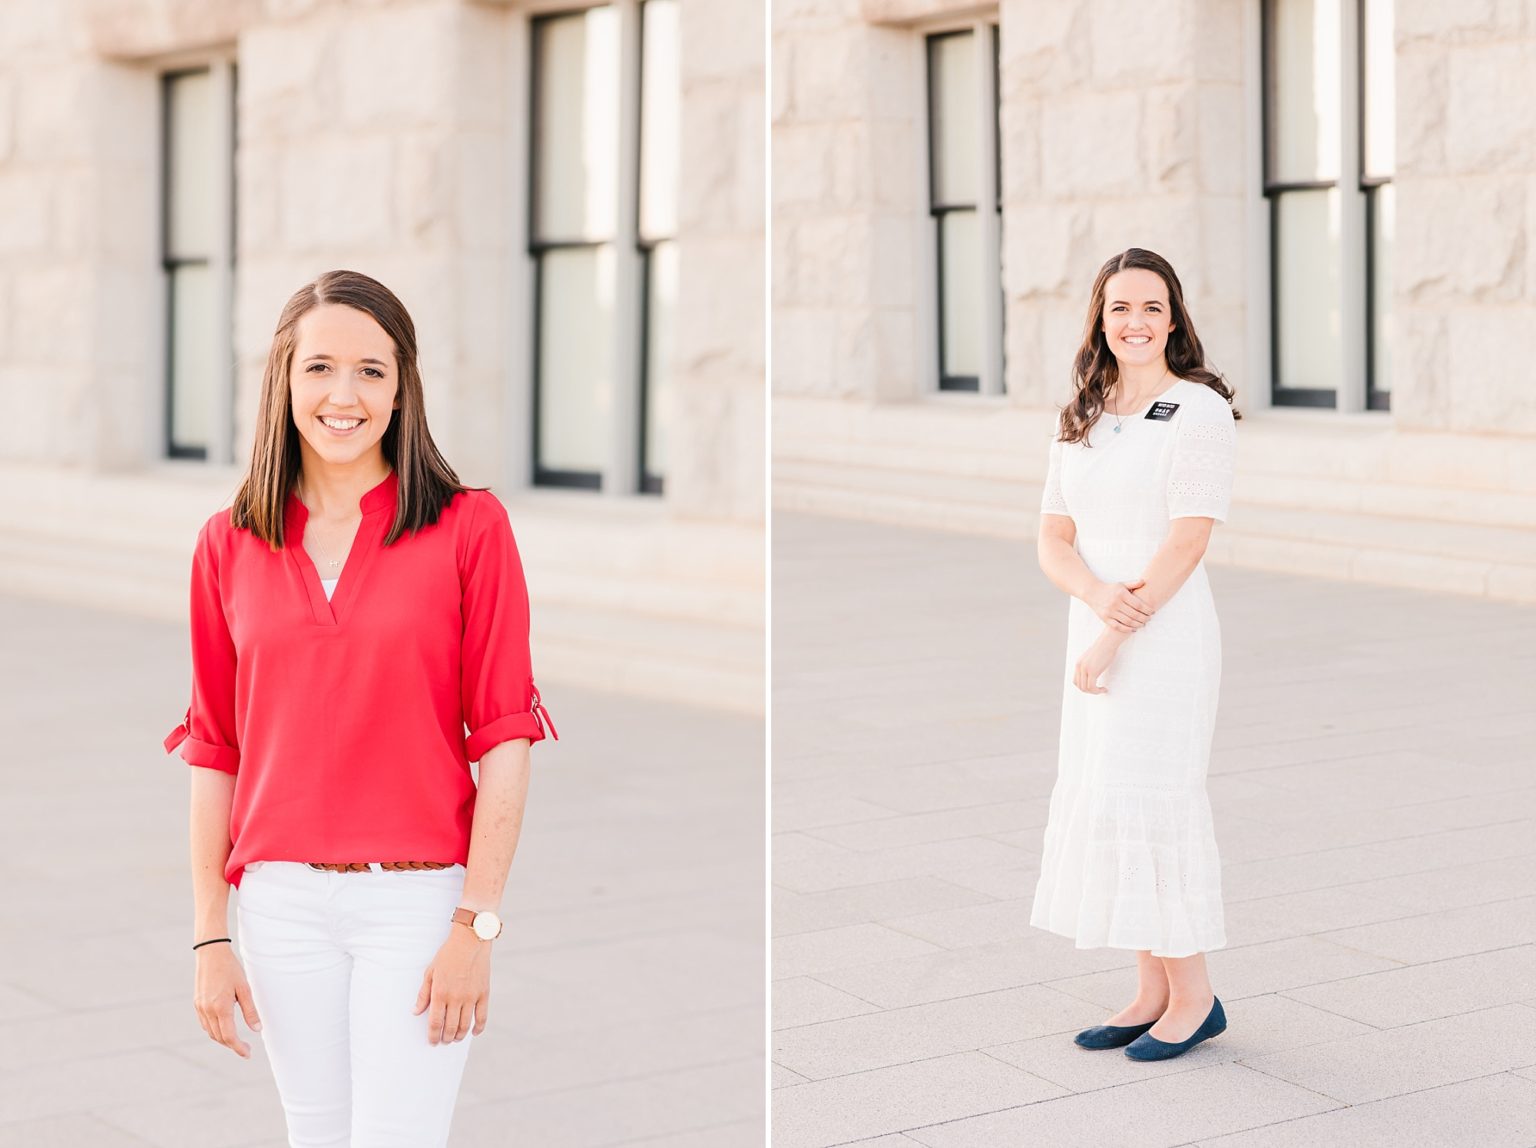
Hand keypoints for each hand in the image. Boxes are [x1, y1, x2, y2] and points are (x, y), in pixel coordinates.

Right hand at [194, 943, 260, 1057]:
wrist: (211, 953)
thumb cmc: (230, 969)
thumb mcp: (244, 988)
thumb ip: (250, 1010)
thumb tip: (257, 1029)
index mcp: (221, 1007)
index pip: (229, 1036)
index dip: (239, 1048)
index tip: (248, 1054)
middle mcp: (208, 1010)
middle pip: (219, 1037)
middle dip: (232, 1045)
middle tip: (246, 1048)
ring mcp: (200, 1007)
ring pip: (211, 1032)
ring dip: (223, 1039)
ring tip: (237, 1040)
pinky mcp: (197, 1003)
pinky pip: (205, 1024)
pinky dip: (215, 1030)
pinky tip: (224, 1027)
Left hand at [413, 928, 490, 1044]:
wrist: (470, 941)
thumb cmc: (448, 954)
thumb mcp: (430, 972)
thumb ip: (423, 994)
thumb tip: (416, 1012)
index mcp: (440, 993)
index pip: (435, 1023)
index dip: (433, 1035)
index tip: (432, 1041)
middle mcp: (456, 998)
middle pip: (451, 1027)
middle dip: (446, 1038)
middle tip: (443, 1041)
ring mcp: (471, 997)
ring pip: (465, 1025)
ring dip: (460, 1036)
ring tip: (455, 1038)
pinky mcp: (484, 993)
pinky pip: (483, 1016)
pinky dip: (478, 1028)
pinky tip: (474, 1032)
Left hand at [1073, 632, 1119, 694]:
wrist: (1108, 641)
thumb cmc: (1104, 648)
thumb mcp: (1093, 658)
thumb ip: (1091, 665)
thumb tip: (1095, 672)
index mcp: (1078, 663)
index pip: (1076, 681)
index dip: (1084, 687)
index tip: (1094, 686)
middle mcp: (1079, 666)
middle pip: (1079, 686)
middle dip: (1089, 691)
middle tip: (1099, 690)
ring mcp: (1085, 669)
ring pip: (1085, 688)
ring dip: (1094, 692)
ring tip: (1102, 690)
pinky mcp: (1092, 671)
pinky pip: (1092, 687)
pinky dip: (1098, 691)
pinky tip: (1105, 689)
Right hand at [1083, 578, 1154, 632]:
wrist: (1092, 593)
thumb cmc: (1110, 589)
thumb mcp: (1121, 584)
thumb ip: (1133, 583)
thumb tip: (1144, 581)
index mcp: (1121, 594)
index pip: (1138, 604)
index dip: (1147, 609)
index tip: (1153, 612)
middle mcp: (1115, 603)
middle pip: (1134, 614)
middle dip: (1144, 618)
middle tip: (1149, 619)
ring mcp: (1110, 612)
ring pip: (1128, 621)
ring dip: (1138, 624)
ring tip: (1143, 624)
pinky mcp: (1105, 618)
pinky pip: (1118, 626)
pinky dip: (1127, 629)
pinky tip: (1133, 629)